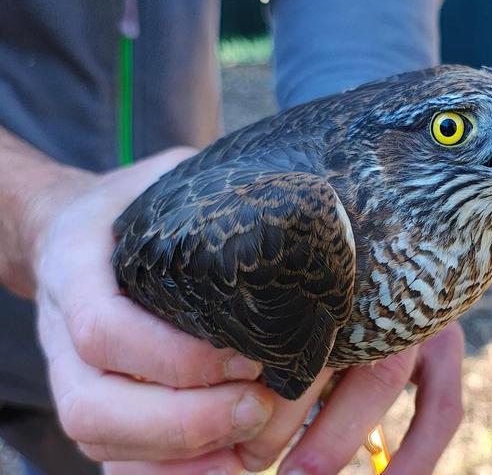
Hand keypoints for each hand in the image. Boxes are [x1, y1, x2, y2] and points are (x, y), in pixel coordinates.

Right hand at [31, 147, 464, 473]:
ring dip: (184, 457)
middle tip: (261, 406)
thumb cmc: (139, 202)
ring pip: (101, 444)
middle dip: (185, 421)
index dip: (172, 356)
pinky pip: (117, 463)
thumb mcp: (169, 177)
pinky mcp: (95, 406)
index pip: (101, 328)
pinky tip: (234, 462)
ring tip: (258, 440)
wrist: (79, 231)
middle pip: (93, 407)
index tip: (249, 354)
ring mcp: (71, 376)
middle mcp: (57, 332)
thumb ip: (214, 194)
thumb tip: (304, 207)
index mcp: (75, 267)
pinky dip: (175, 474)